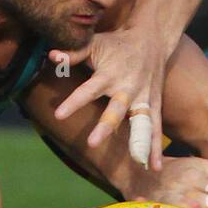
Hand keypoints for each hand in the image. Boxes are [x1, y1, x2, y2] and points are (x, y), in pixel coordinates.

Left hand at [51, 25, 169, 167]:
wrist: (152, 38)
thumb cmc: (117, 43)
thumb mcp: (95, 44)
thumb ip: (73, 53)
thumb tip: (51, 55)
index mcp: (110, 74)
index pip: (89, 90)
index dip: (74, 102)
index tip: (58, 115)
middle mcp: (128, 88)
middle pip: (116, 111)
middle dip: (106, 126)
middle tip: (93, 143)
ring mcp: (144, 98)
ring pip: (140, 123)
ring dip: (139, 142)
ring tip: (137, 163)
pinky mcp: (155, 104)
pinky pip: (156, 128)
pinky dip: (156, 148)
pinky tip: (155, 168)